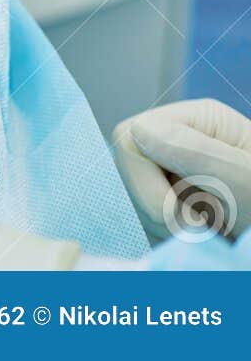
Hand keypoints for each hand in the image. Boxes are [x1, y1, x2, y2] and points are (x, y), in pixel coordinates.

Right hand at [113, 99, 250, 243]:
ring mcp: (174, 174)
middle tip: (202, 231)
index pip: (130, 137)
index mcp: (198, 121)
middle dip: (155, 209)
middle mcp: (179, 142)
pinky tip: (201, 242)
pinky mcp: (174, 205)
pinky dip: (167, 239)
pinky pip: (143, 221)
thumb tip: (137, 131)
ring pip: (131, 199)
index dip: (144, 182)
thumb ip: (196, 153)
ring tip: (211, 236)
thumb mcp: (247, 181)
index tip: (184, 218)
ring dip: (165, 228)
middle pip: (124, 170)